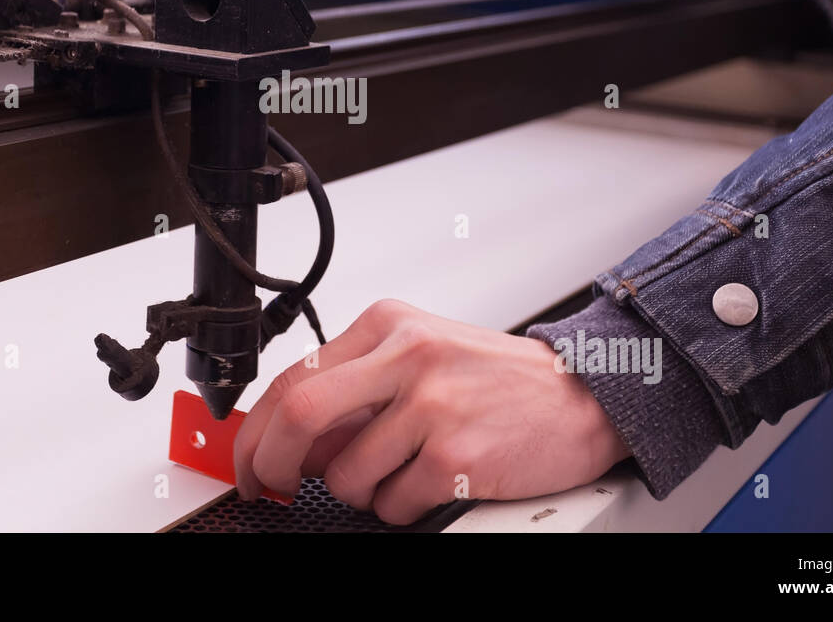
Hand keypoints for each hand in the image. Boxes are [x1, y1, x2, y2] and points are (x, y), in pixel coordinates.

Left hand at [233, 298, 632, 524]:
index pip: (293, 376)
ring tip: (396, 475)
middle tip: (271, 486)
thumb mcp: (421, 354)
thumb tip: (292, 439)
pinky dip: (399, 508)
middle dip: (270, 464)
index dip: (257, 429)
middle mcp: (407, 356)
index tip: (249, 459)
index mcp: (389, 325)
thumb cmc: (497, 379)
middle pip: (300, 414)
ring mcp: (433, 405)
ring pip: (345, 475)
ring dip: (357, 493)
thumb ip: (359, 384)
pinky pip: (392, 504)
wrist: (583, 395)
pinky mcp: (456, 454)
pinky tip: (430, 483)